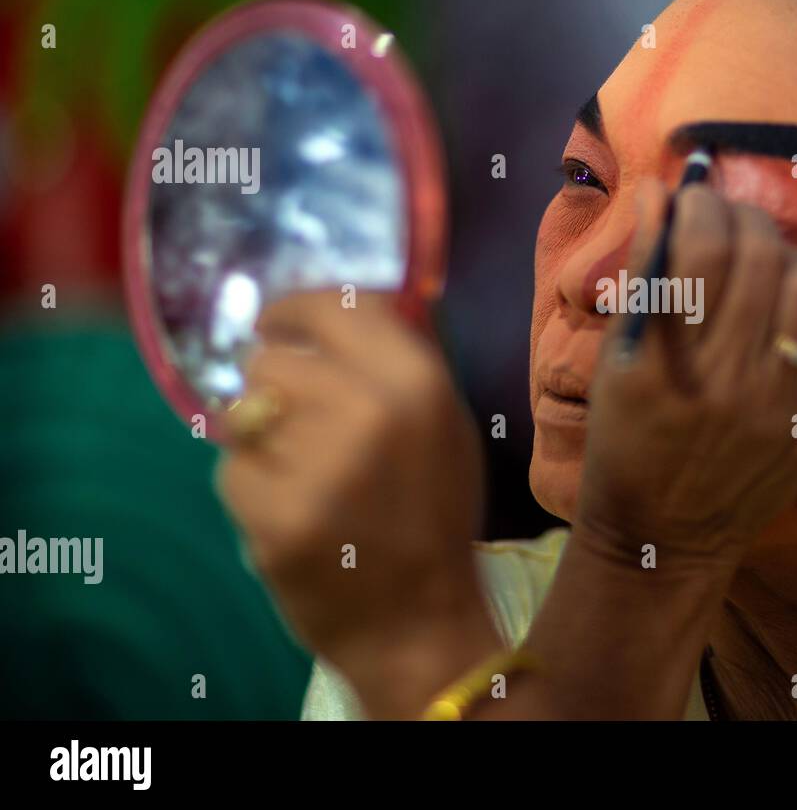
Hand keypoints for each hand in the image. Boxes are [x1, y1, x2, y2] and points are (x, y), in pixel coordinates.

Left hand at [216, 290, 497, 716]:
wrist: (418, 620)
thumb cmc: (433, 514)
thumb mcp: (447, 426)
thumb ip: (407, 359)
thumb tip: (367, 293)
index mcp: (418, 383)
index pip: (332, 305)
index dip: (293, 311)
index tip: (278, 324)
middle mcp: (369, 412)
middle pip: (271, 361)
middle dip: (273, 387)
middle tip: (295, 421)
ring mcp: (320, 467)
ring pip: (243, 414)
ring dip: (260, 439)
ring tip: (299, 471)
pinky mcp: (276, 518)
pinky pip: (232, 470)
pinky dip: (252, 489)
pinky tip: (290, 512)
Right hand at [575, 184, 796, 569]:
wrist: (663, 540)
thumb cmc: (625, 446)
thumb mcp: (613, 368)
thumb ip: (642, 281)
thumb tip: (661, 198)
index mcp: (661, 367)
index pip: (700, 249)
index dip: (699, 204)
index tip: (688, 192)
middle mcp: (724, 384)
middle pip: (758, 256)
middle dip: (741, 213)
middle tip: (725, 211)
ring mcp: (776, 409)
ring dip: (784, 254)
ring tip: (761, 255)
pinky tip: (789, 316)